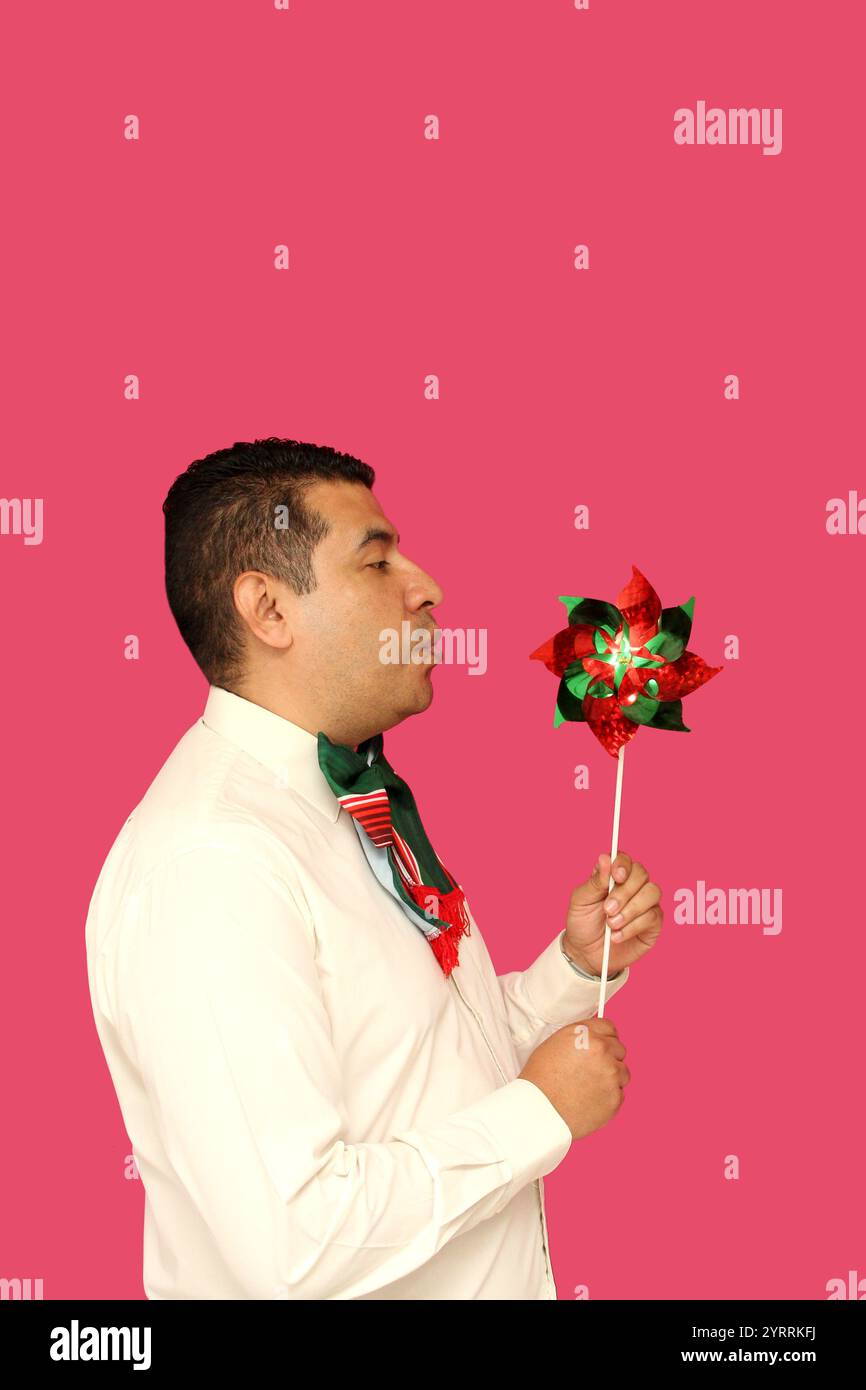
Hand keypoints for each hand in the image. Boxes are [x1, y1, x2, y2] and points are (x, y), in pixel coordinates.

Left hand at [563, 852, 662, 976]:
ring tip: (611, 924)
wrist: (586, 954)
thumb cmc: (583, 923)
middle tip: (607, 910)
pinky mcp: (653, 923)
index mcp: (614, 876)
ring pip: (652, 893)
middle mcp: (633, 886)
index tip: (616, 876)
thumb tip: (605, 858)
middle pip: (641, 874)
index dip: (623, 864)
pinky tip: (617, 936)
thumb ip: (595, 881)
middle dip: (624, 893)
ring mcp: (646, 903)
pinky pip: (653, 916)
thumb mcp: (581, 901)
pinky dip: (633, 927)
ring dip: (630, 910)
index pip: (624, 859)